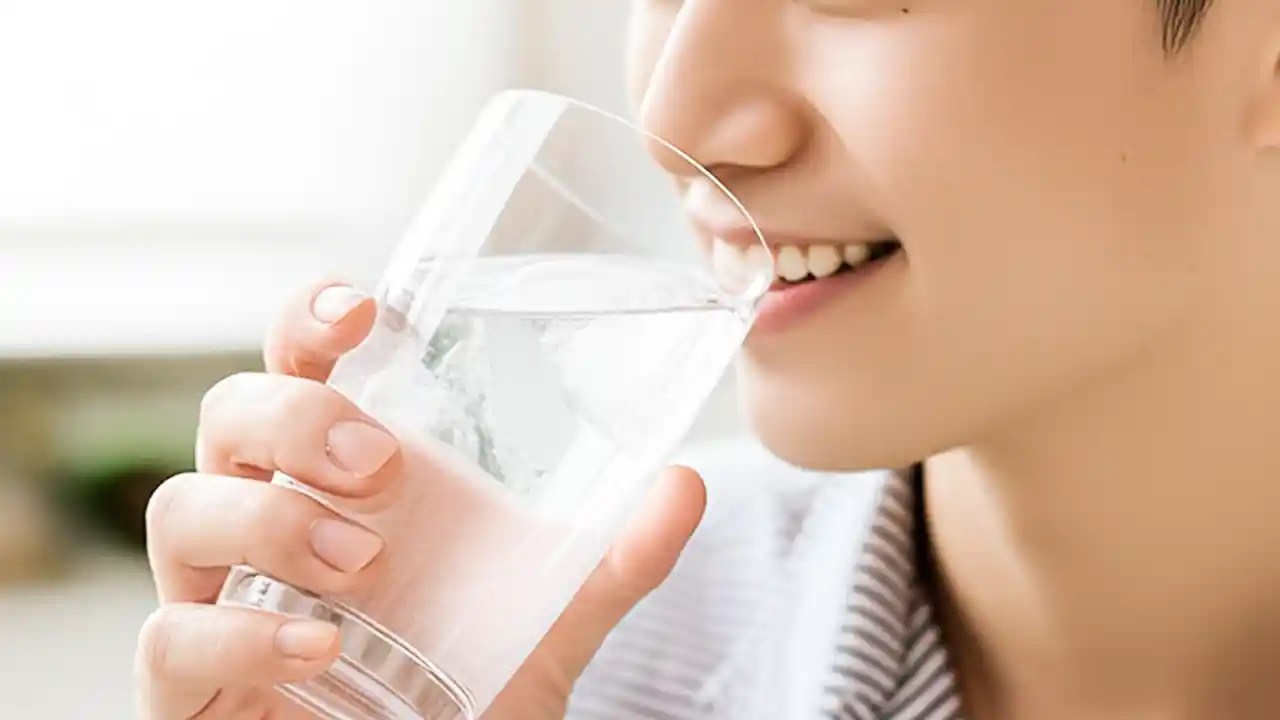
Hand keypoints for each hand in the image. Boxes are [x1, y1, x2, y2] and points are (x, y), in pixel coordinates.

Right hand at [135, 279, 706, 718]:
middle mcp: (266, 519)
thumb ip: (615, 559)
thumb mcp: (551, 620)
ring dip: (271, 520)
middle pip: (227, 414)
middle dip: (292, 417)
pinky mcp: (187, 686)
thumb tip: (687, 483)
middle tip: (379, 465)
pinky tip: (319, 648)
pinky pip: (171, 639)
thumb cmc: (465, 689)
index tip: (361, 311)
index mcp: (338, 478)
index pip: (297, 369)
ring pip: (180, 510)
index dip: (308, 325)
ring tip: (362, 564)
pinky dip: (241, 638)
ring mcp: (218, 598)